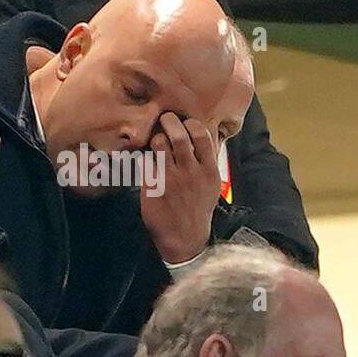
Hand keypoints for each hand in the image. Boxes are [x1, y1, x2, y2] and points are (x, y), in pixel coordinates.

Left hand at [140, 112, 219, 263]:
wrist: (185, 238)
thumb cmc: (197, 209)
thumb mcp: (212, 186)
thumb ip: (206, 163)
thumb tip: (200, 139)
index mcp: (208, 170)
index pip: (201, 135)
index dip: (191, 124)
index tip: (185, 123)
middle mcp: (190, 172)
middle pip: (179, 135)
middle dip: (170, 121)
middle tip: (165, 119)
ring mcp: (170, 179)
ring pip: (159, 144)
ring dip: (156, 137)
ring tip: (156, 141)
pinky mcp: (152, 186)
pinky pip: (146, 160)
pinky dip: (146, 156)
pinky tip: (147, 159)